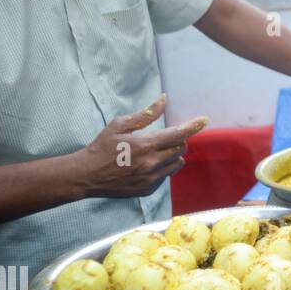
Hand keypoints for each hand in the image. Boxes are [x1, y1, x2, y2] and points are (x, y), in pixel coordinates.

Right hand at [76, 96, 206, 197]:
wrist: (86, 176)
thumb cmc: (102, 147)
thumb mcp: (120, 125)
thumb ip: (145, 115)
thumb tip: (163, 100)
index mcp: (145, 145)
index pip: (178, 134)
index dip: (193, 126)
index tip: (204, 120)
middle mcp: (152, 163)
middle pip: (181, 149)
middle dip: (178, 140)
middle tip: (164, 137)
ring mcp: (151, 178)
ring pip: (177, 164)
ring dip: (172, 155)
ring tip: (154, 152)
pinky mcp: (148, 189)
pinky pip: (166, 176)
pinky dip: (162, 168)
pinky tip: (145, 165)